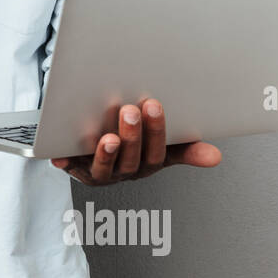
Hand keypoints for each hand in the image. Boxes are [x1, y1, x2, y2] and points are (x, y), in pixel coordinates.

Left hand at [50, 98, 221, 185]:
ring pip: (103, 168)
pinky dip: (65, 161)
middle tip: (130, 110)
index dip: (156, 131)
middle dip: (132, 136)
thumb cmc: (135, 145)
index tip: (153, 105)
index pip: (157, 153)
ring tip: (108, 138)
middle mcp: (124, 172)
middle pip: (130, 159)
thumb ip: (185, 148)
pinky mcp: (74, 169)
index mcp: (147, 164)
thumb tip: (216, 157)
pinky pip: (69, 167)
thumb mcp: (163, 146)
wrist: (97, 150)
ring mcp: (99, 172)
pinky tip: (61, 155)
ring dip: (106, 153)